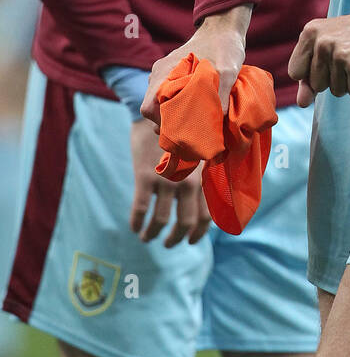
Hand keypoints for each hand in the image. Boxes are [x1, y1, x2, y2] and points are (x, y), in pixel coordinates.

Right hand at [129, 119, 210, 246]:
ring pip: (162, 220)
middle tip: (168, 244)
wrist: (154, 112)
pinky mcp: (145, 176)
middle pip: (186, 222)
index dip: (199, 233)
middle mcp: (190, 180)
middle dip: (176, 239)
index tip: (190, 240)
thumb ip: (202, 178)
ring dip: (153, 234)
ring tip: (146, 238)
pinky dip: (137, 223)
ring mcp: (167, 178)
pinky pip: (140, 209)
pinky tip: (134, 227)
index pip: (208, 215)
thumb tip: (205, 208)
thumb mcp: (196, 154)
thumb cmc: (177, 135)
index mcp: (204, 176)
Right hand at [140, 6, 250, 124]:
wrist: (223, 27)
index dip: (162, 123)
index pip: (149, 108)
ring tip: (195, 121)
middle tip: (192, 129)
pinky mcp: (172, 74)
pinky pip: (169, 95)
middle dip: (169, 123)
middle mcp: (159, 74)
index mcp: (164, 73)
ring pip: (160, 103)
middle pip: (153, 110)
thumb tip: (217, 124)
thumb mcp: (227, 71)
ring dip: (175, 114)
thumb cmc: (223, 47)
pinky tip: (196, 108)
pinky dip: (179, 105)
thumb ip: (220, 96)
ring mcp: (164, 74)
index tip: (182, 129)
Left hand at [288, 12, 349, 105]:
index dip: (312, 73)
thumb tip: (302, 103)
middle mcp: (322, 42)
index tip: (327, 59)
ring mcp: (340, 55)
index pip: (295, 72)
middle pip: (316, 85)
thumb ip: (309, 75)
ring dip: (349, 81)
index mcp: (310, 32)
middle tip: (348, 56)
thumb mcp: (328, 46)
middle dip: (333, 78)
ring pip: (335, 90)